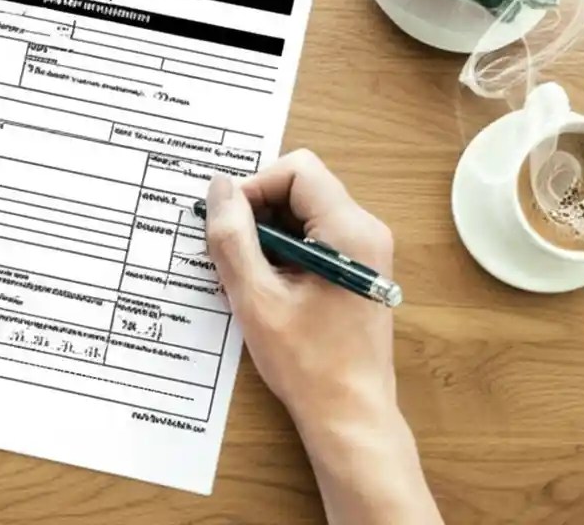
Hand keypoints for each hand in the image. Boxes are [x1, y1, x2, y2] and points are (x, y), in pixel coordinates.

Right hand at [204, 151, 440, 524]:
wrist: (349, 414)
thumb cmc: (308, 362)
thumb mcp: (256, 297)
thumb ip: (233, 237)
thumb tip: (218, 188)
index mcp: (350, 231)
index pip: (297, 170)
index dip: (254, 187)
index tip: (226, 224)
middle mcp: (365, 231)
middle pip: (300, 187)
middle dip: (256, 212)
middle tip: (227, 253)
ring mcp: (365, 250)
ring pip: (303, 213)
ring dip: (265, 235)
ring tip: (243, 277)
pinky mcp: (356, 269)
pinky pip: (313, 237)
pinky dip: (281, 252)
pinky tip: (263, 287)